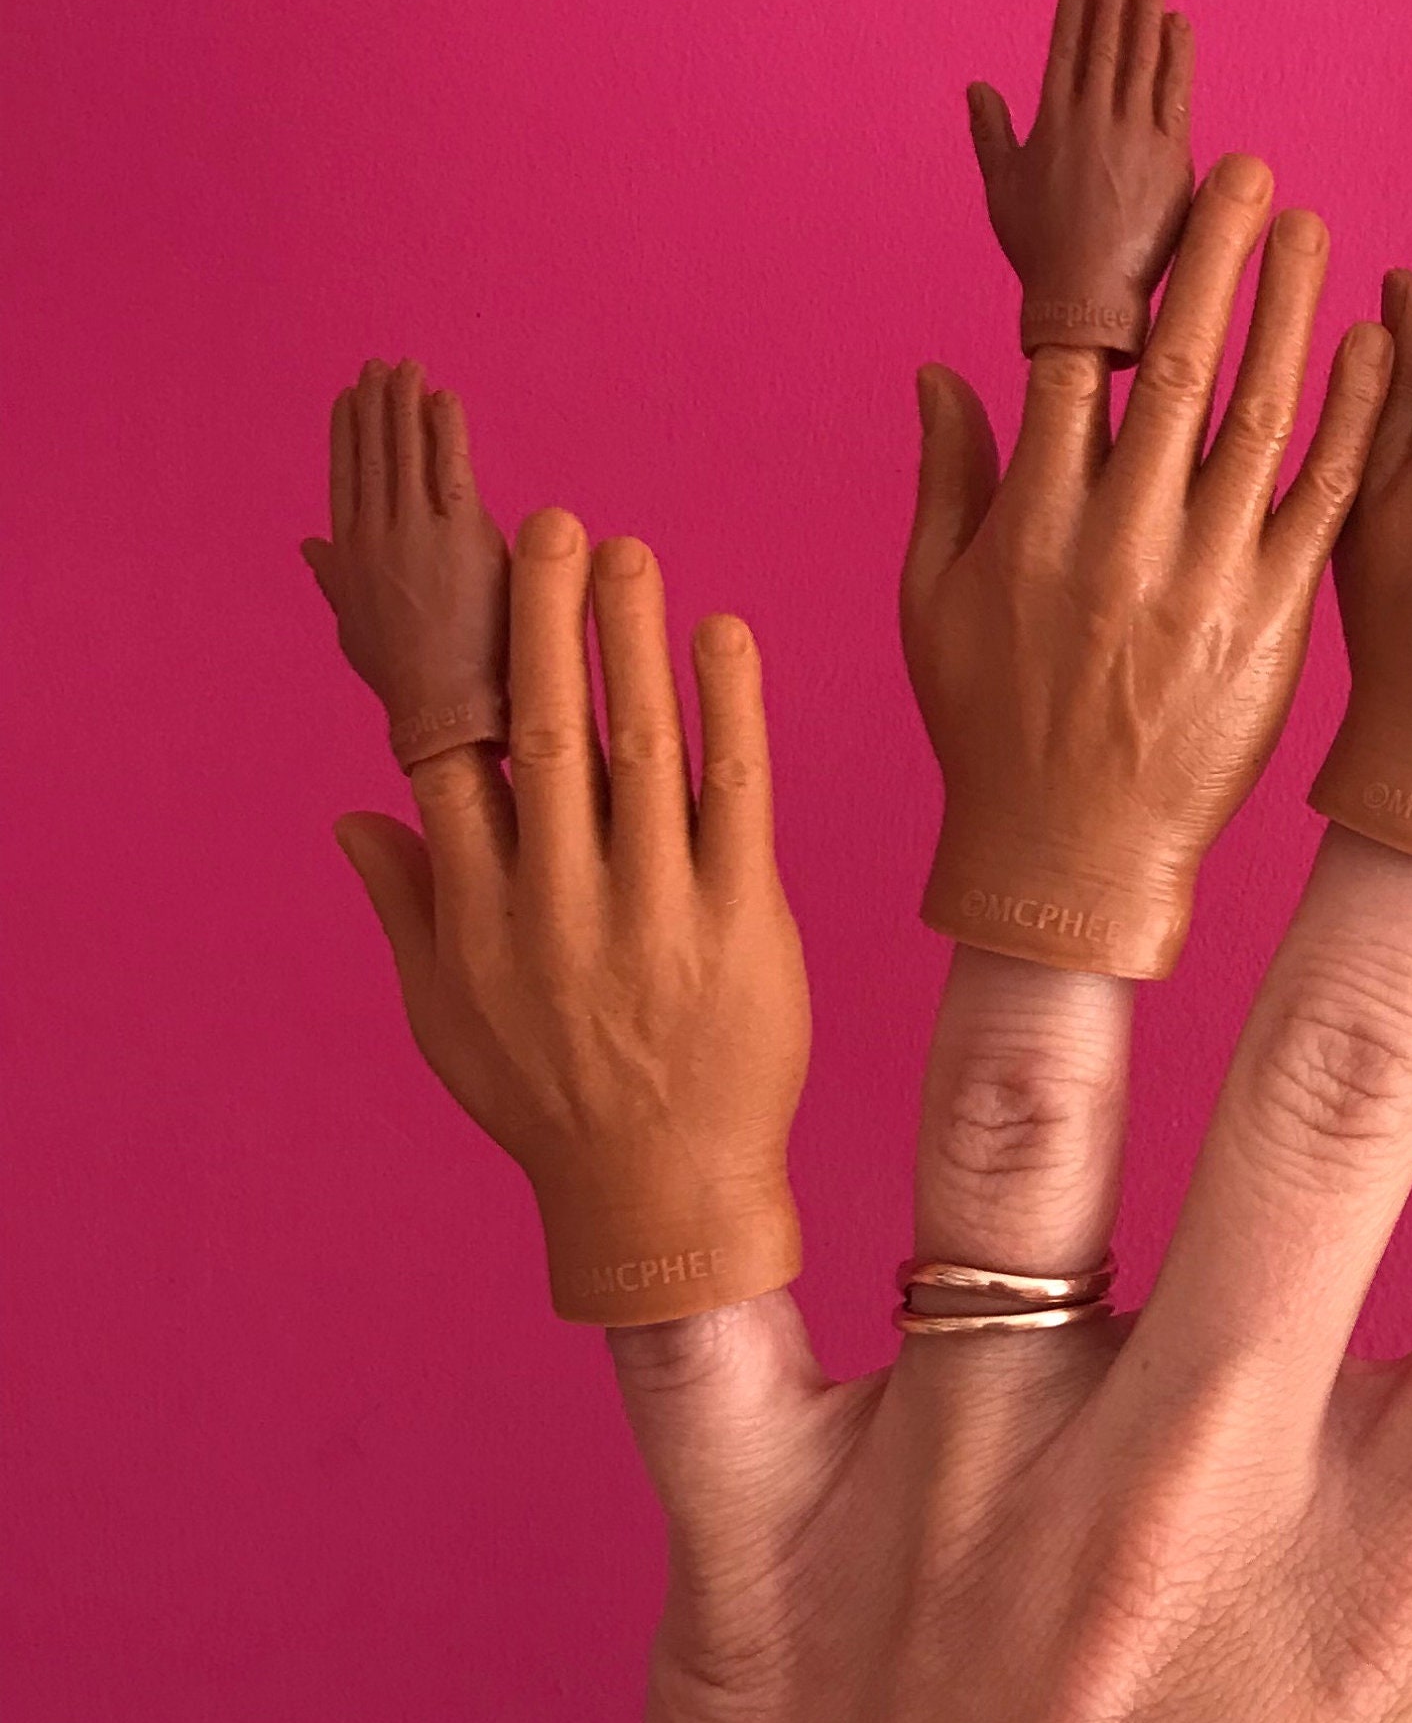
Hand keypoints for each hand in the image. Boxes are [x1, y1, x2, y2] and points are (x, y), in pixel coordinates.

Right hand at [301, 357, 511, 765]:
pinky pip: (449, 468)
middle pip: (372, 456)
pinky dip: (445, 430)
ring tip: (406, 368)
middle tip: (378, 366)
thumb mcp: (355, 625)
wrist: (441, 707)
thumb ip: (333, 578)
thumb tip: (308, 546)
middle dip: (375, 408)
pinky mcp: (461, 535)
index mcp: (350, 556)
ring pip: (406, 453)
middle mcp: (375, 536)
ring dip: (405, 405)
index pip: (346, 479)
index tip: (348, 399)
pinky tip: (443, 397)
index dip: (348, 436)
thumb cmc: (406, 676)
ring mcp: (415, 532)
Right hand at [335, 511, 808, 1322]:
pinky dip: (732, 709)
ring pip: (642, 747)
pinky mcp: (742, 919)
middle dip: (545, 623)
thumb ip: (408, 908)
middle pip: (546, 734)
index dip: (463, 671)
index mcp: (484, 916)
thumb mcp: (450, 1016)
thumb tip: (357, 812)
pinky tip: (724, 636)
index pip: (459, 767)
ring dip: (632, 640)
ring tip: (628, 552)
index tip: (468, 588)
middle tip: (551, 528)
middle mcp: (562, 902)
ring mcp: (655, 908)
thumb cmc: (553, 1106)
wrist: (665, 1194)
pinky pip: (738, 794)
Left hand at [443, 831, 1411, 1722]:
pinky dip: (694, 1100)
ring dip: (1110, 873)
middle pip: (1344, 1092)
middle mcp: (1190, 1497)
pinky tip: (686, 895)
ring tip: (1156, 654)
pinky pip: (703, 1279)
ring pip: (1029, 1112)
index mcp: (1409, 1604)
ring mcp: (952, 1498)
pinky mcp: (752, 1539)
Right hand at [903, 152, 1389, 975]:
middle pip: (1179, 364)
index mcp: (1038, 518)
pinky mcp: (1274, 623)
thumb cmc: (995, 734)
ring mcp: (1207, 577)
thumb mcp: (934, 607)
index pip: (1076, 362)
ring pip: (1259, 417)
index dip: (1113, 273)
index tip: (1146, 203)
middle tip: (1249, 172)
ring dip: (1289, 313)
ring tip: (1311, 230)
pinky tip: (1373, 348)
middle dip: (1214, 258)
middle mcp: (1126, 534)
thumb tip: (942, 369)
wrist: (1073, 859)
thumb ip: (946, 483)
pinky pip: (1321, 504)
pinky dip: (1349, 422)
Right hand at [968, 0, 1195, 359]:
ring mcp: (1135, 136)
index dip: (1074, 11)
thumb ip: (991, 133)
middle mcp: (1094, 120)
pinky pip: (1176, 93)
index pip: (1065, 50)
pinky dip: (1178, 56)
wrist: (1085, 294)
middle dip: (1113, 0)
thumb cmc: (1041, 250)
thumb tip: (977, 87)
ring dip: (1146, 15)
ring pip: (1142, 59)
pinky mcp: (1172, 158)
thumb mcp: (1002, 187)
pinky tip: (1179, 25)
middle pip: (1105, 45)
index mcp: (1052, 123)